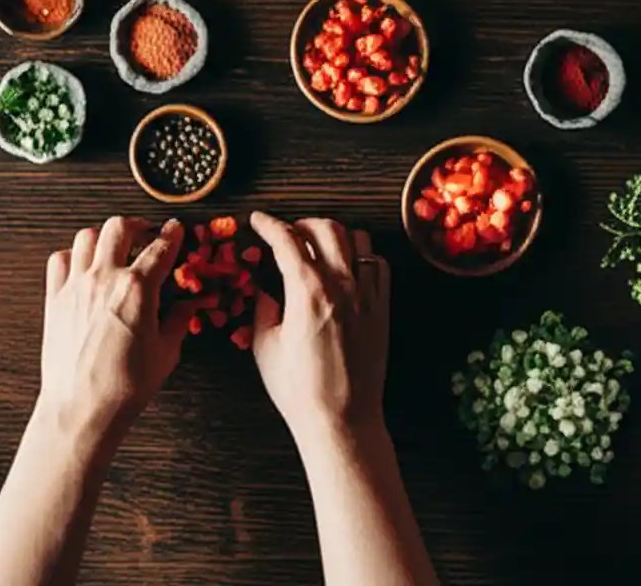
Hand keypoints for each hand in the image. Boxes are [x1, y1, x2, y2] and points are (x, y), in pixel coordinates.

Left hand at [39, 217, 193, 434]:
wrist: (83, 407)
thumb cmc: (125, 385)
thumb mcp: (166, 352)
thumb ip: (179, 320)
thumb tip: (190, 306)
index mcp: (138, 289)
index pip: (161, 247)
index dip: (172, 234)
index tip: (175, 230)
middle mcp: (105, 279)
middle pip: (119, 227)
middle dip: (136, 225)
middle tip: (144, 234)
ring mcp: (76, 286)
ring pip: (86, 236)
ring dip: (103, 237)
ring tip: (113, 248)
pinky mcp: (55, 299)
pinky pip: (59, 260)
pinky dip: (72, 256)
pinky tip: (83, 267)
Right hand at [249, 212, 390, 437]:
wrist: (341, 419)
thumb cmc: (299, 390)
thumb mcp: (264, 347)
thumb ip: (263, 310)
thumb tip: (265, 291)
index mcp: (307, 293)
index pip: (287, 241)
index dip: (269, 225)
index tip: (258, 220)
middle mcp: (341, 287)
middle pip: (325, 229)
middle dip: (301, 224)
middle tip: (287, 233)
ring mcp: (367, 297)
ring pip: (357, 240)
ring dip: (334, 235)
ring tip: (318, 245)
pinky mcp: (382, 310)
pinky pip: (378, 265)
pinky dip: (362, 255)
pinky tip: (349, 265)